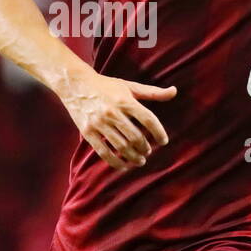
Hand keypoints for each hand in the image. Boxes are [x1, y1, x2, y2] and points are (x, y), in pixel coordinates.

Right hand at [58, 71, 175, 169]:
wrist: (75, 84)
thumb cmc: (106, 86)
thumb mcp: (129, 86)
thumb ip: (152, 92)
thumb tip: (174, 91)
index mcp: (125, 100)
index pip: (148, 119)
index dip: (159, 132)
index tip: (163, 141)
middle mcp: (113, 112)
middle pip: (136, 137)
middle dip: (145, 148)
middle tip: (148, 151)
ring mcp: (99, 123)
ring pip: (121, 147)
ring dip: (133, 157)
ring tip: (139, 160)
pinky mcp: (88, 132)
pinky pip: (104, 152)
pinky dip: (116, 162)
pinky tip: (124, 166)